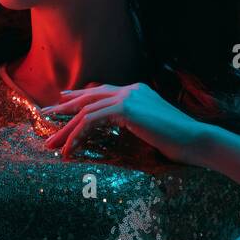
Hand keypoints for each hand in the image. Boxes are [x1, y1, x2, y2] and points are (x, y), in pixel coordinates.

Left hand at [40, 81, 213, 164]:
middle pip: (88, 98)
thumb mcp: (150, 127)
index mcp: (136, 91)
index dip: (79, 97)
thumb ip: (132, 123)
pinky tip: (70, 149)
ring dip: (66, 129)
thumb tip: (118, 129)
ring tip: (51, 144)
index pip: (100, 92)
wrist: (196, 140)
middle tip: (44, 118)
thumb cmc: (177, 141)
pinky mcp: (126, 108)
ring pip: (86, 112)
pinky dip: (77, 135)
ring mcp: (128, 97)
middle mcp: (130, 89)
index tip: (62, 102)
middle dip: (64, 110)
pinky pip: (92, 121)